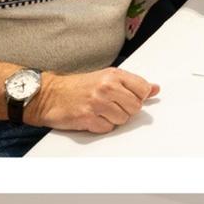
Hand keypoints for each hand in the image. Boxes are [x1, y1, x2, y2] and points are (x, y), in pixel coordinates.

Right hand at [24, 68, 157, 133]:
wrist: (49, 95)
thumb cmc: (77, 87)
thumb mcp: (106, 78)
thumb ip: (130, 84)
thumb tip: (155, 89)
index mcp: (113, 75)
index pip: (143, 89)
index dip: (138, 97)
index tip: (127, 98)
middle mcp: (106, 87)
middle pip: (135, 108)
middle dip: (125, 110)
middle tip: (110, 106)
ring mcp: (97, 103)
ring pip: (123, 120)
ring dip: (112, 119)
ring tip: (99, 111)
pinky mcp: (87, 117)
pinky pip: (107, 128)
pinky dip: (101, 126)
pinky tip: (91, 118)